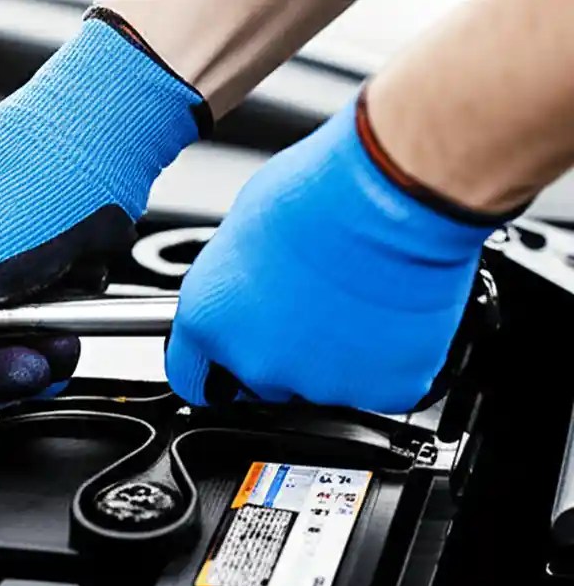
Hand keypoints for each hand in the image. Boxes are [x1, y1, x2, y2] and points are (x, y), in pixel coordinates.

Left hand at [166, 92, 501, 413]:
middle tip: (316, 305)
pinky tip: (394, 316)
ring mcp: (318, 382)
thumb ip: (234, 285)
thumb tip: (245, 293)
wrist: (393, 196)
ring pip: (324, 385)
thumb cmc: (322, 192)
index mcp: (209, 321)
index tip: (228, 361)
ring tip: (359, 300)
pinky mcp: (380, 392)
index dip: (216, 365)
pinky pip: (381, 388)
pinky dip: (389, 362)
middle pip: (263, 380)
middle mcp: (256, 361)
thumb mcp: (242, 231)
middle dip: (286, 353)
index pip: (190, 375)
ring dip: (338, 355)